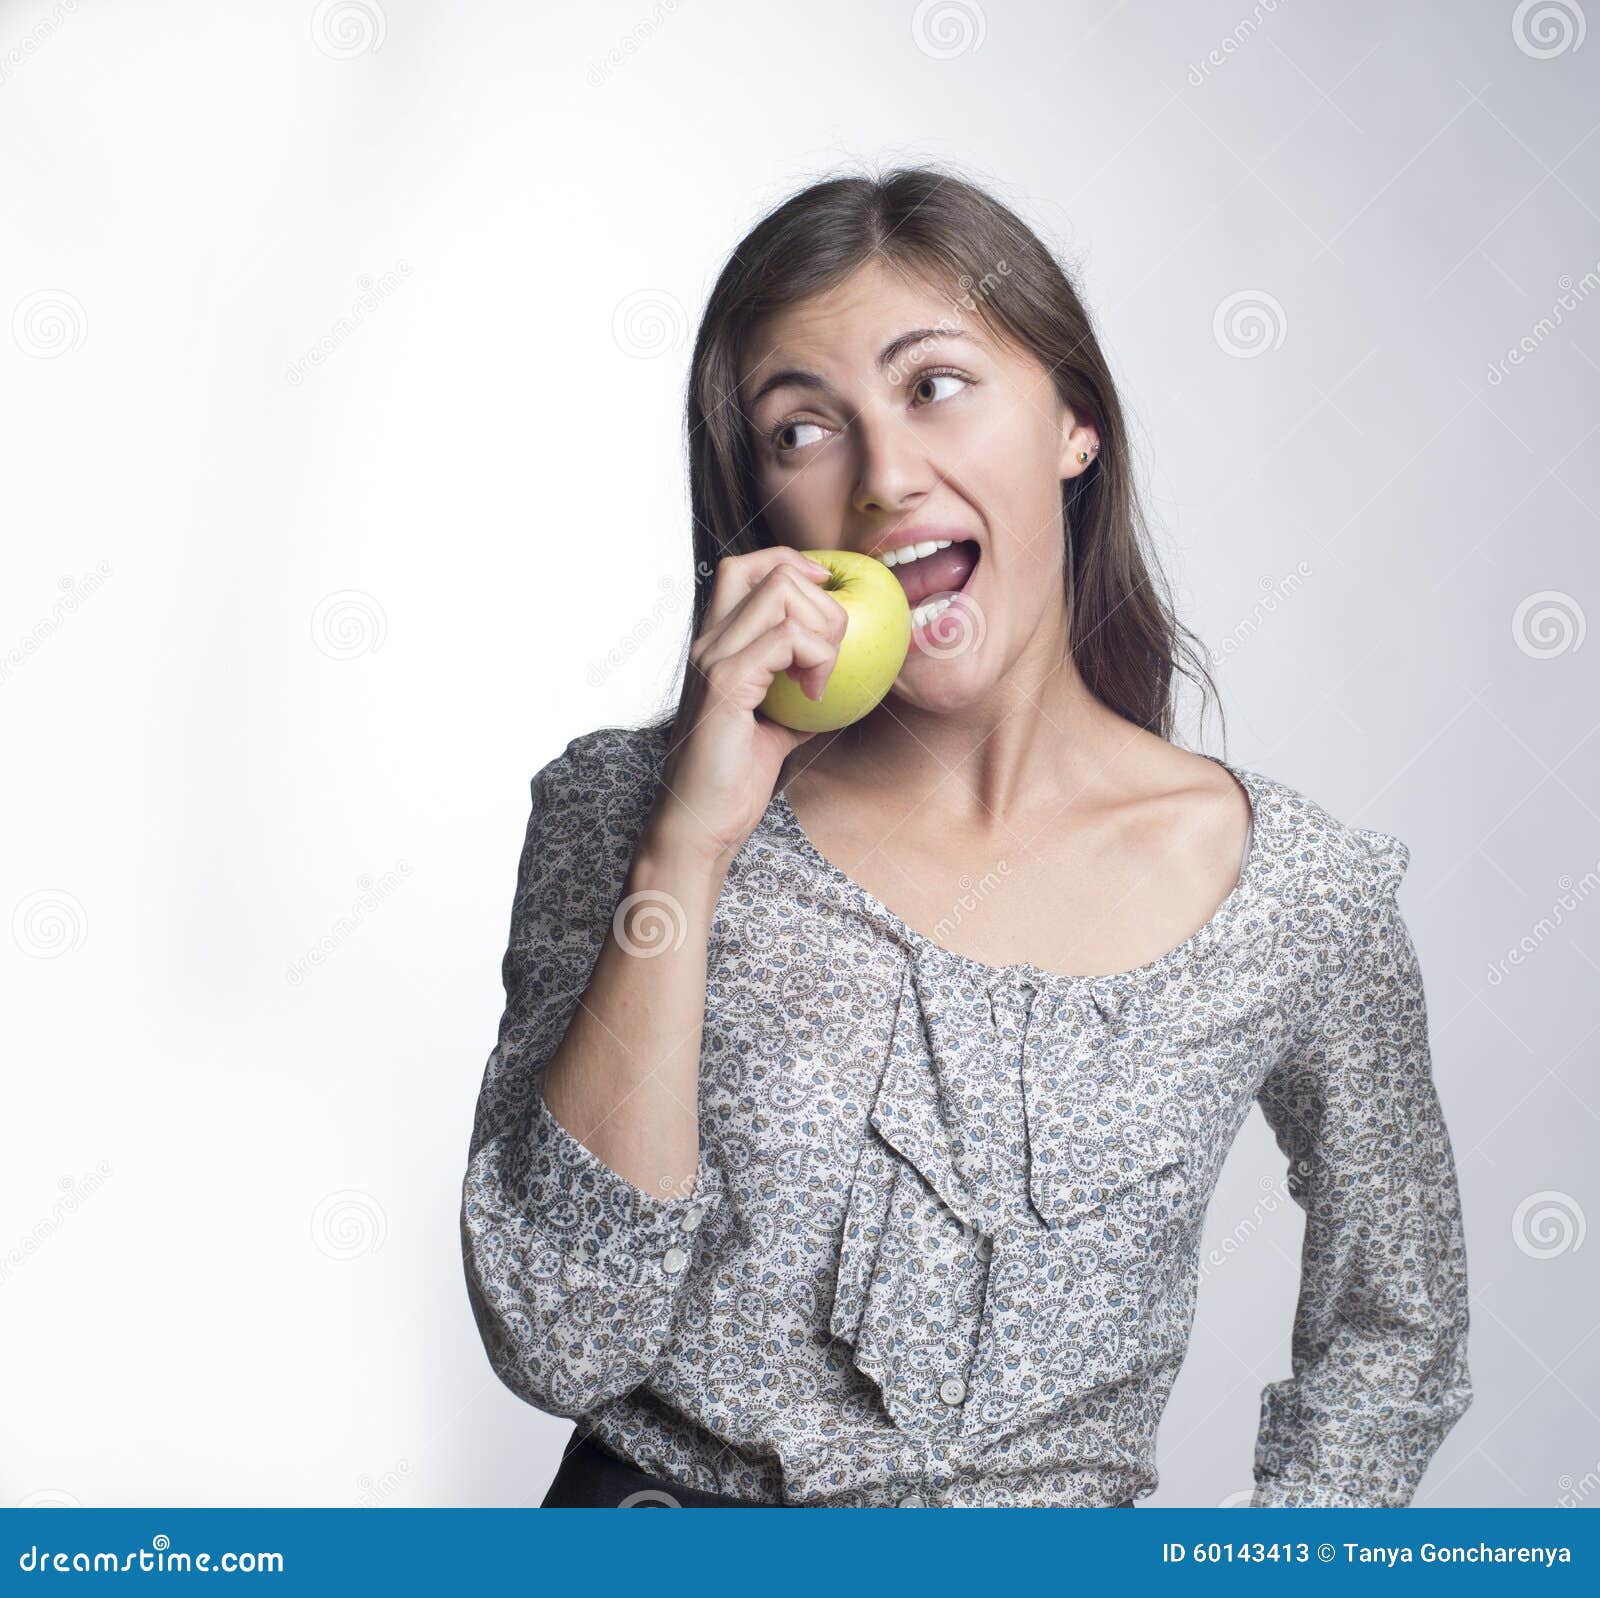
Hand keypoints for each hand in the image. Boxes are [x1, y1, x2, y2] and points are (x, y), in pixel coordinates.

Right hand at [645, 547, 847, 869]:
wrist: (700, 825)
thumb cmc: (732, 782)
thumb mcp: (775, 727)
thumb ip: (797, 696)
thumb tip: (841, 680)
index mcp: (714, 646)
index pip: (746, 567)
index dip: (793, 566)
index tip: (826, 602)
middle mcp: (708, 642)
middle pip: (769, 570)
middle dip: (821, 601)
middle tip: (831, 652)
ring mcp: (713, 659)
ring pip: (782, 593)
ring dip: (824, 630)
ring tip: (821, 677)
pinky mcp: (725, 683)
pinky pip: (788, 639)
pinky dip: (819, 661)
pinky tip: (816, 695)